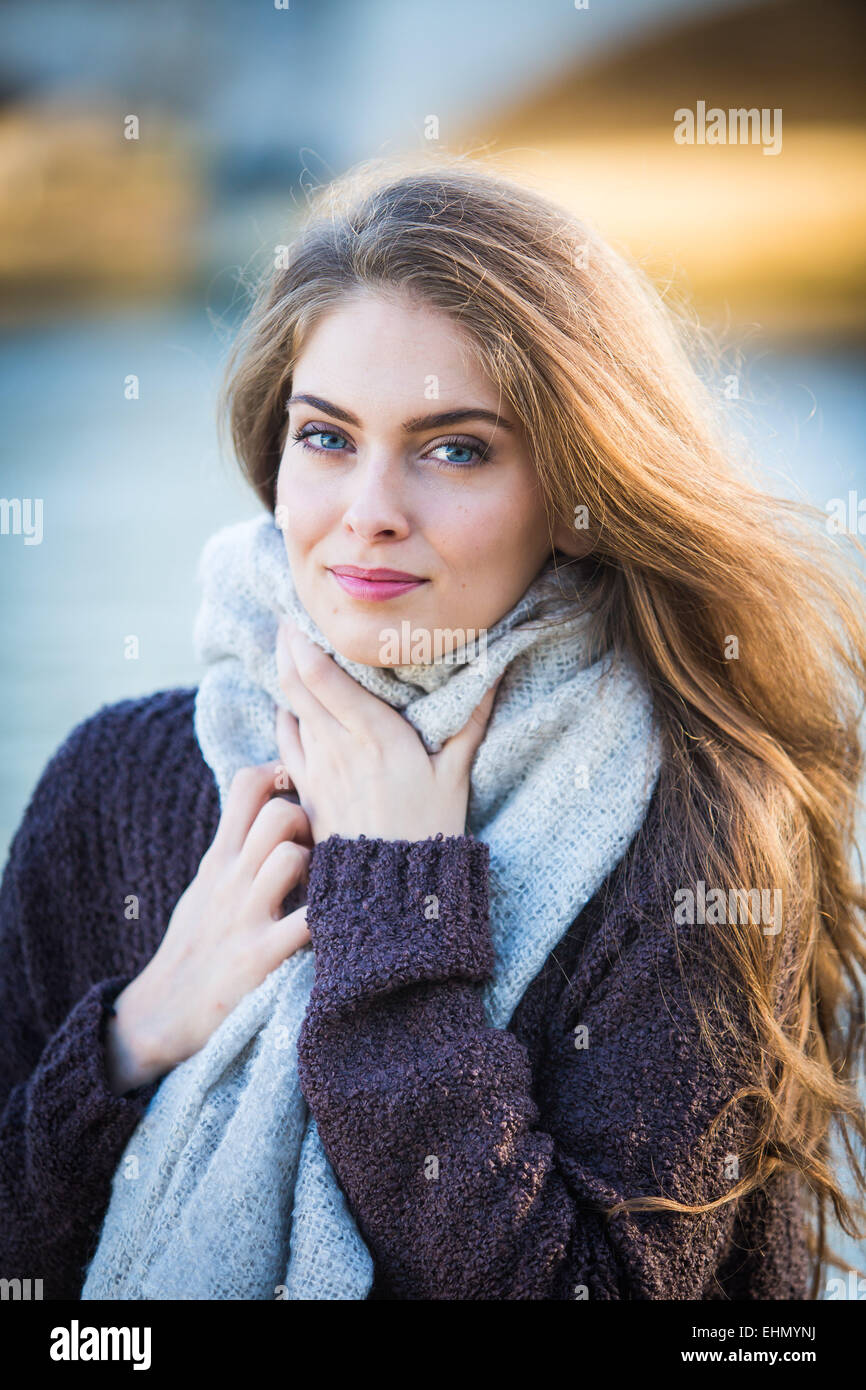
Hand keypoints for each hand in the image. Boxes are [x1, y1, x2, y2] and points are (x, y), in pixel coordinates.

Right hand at [105, 761, 312, 1095]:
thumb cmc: (195, 944)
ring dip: (319, 869)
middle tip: (318, 853)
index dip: (281, 774)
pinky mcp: (262, 957)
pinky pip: (307, 922)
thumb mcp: (206, 884)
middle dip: (310, 823)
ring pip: (293, 857)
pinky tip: (332, 927)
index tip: (298, 794)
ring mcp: (246, 917)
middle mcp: (232, 879)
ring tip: (321, 891)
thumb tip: (272, 801)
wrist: (161, 1013)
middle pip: (280, 812)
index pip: (247, 784)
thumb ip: (234, 844)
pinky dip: (328, 919)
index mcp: (220, 858)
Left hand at [275, 616, 500, 843]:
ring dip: (285, 679)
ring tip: (287, 653)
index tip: (301, 613)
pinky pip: (284, 744)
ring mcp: (316, 770)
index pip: (322, 676)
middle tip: (289, 620)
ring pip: (289, 709)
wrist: (391, 893)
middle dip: (287, 648)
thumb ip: (469, 720)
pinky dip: (285, 717)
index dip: (303, 641)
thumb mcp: (455, 775)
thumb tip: (491, 671)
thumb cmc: (430, 830)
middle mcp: (337, 747)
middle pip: (296, 684)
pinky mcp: (307, 791)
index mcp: (374, 735)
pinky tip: (290, 706)